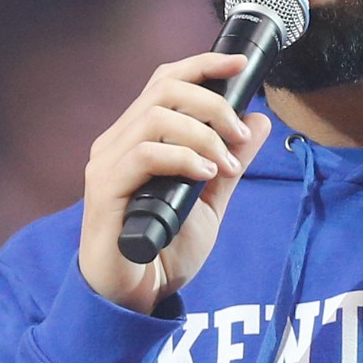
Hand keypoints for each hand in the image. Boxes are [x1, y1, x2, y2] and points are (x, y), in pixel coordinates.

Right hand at [77, 52, 272, 314]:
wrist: (136, 298)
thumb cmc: (165, 250)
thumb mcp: (210, 201)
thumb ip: (231, 163)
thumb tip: (258, 120)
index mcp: (138, 137)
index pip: (167, 81)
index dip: (203, 64)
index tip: (241, 65)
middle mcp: (118, 142)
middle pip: (164, 88)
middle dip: (212, 101)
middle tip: (239, 134)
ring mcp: (107, 164)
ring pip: (156, 116)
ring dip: (203, 133)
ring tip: (228, 163)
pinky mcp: (104, 189)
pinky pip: (145, 154)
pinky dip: (183, 157)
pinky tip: (205, 174)